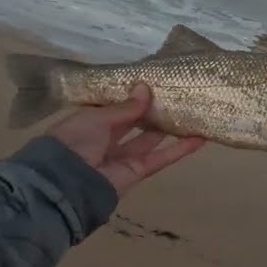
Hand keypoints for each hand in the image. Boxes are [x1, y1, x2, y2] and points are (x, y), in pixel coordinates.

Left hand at [46, 83, 205, 195]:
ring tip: (191, 111)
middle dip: (152, 110)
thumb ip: (125, 107)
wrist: (67, 184)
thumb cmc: (75, 141)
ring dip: (169, 127)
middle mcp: (105, 138)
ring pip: (150, 139)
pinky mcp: (137, 172)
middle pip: (134, 122)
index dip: (132, 96)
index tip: (154, 82)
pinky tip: (199, 138)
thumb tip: (146, 89)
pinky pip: (159, 158)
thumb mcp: (97, 117)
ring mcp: (122, 157)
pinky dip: (179, 150)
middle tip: (176, 94)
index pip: (115, 107)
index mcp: (89, 121)